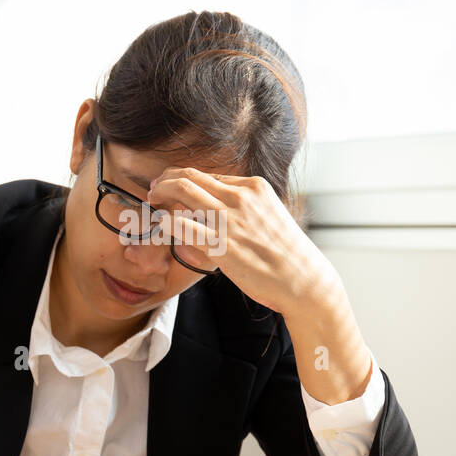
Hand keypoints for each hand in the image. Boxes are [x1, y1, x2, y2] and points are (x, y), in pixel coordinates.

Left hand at [146, 167, 334, 316]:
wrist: (303, 280)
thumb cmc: (287, 254)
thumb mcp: (269, 215)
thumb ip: (245, 207)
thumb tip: (218, 207)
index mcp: (254, 187)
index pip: (209, 176)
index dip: (186, 179)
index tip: (173, 187)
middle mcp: (241, 197)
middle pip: (191, 176)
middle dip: (166, 179)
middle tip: (155, 189)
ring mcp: (229, 219)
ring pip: (182, 191)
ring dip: (161, 194)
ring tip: (153, 203)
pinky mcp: (220, 244)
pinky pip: (181, 224)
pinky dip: (165, 222)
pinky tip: (162, 226)